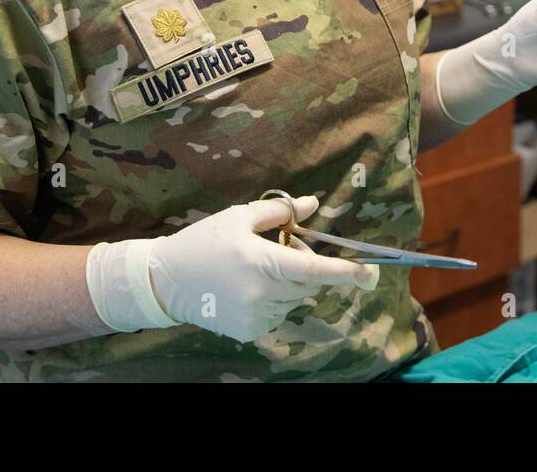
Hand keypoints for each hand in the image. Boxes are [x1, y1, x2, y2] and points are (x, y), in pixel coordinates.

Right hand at [85, 196, 379, 342]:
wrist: (165, 280)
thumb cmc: (204, 241)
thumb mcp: (239, 217)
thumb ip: (280, 214)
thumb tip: (313, 205)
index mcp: (262, 262)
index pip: (315, 270)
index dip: (347, 273)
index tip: (371, 274)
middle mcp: (262, 294)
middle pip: (307, 283)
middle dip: (301, 265)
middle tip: (275, 248)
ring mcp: (255, 317)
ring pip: (293, 299)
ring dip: (285, 284)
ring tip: (253, 269)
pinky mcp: (248, 331)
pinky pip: (277, 313)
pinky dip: (271, 301)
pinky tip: (244, 289)